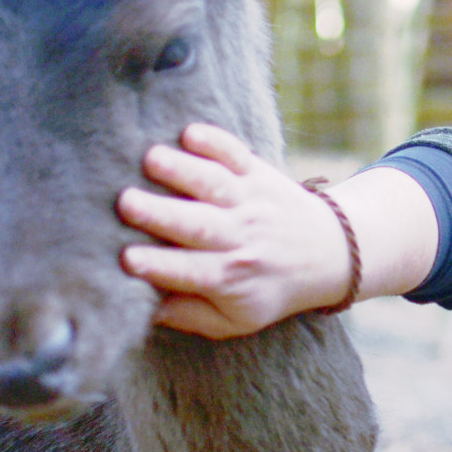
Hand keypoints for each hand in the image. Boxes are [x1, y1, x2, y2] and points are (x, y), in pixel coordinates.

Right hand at [118, 124, 352, 338]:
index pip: (189, 272)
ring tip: (150, 159)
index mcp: (230, 276)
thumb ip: (191, 316)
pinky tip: (189, 132)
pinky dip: (215, 141)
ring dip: (182, 170)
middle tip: (124, 202)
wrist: (327, 253)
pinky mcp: (256, 171)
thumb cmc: (269, 288)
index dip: (158, 265)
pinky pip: (236, 153)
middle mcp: (240, 236)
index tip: (126, 258)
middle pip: (198, 225)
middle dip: (160, 213)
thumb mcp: (236, 319)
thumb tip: (143, 310)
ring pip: (214, 184)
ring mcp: (248, 200)